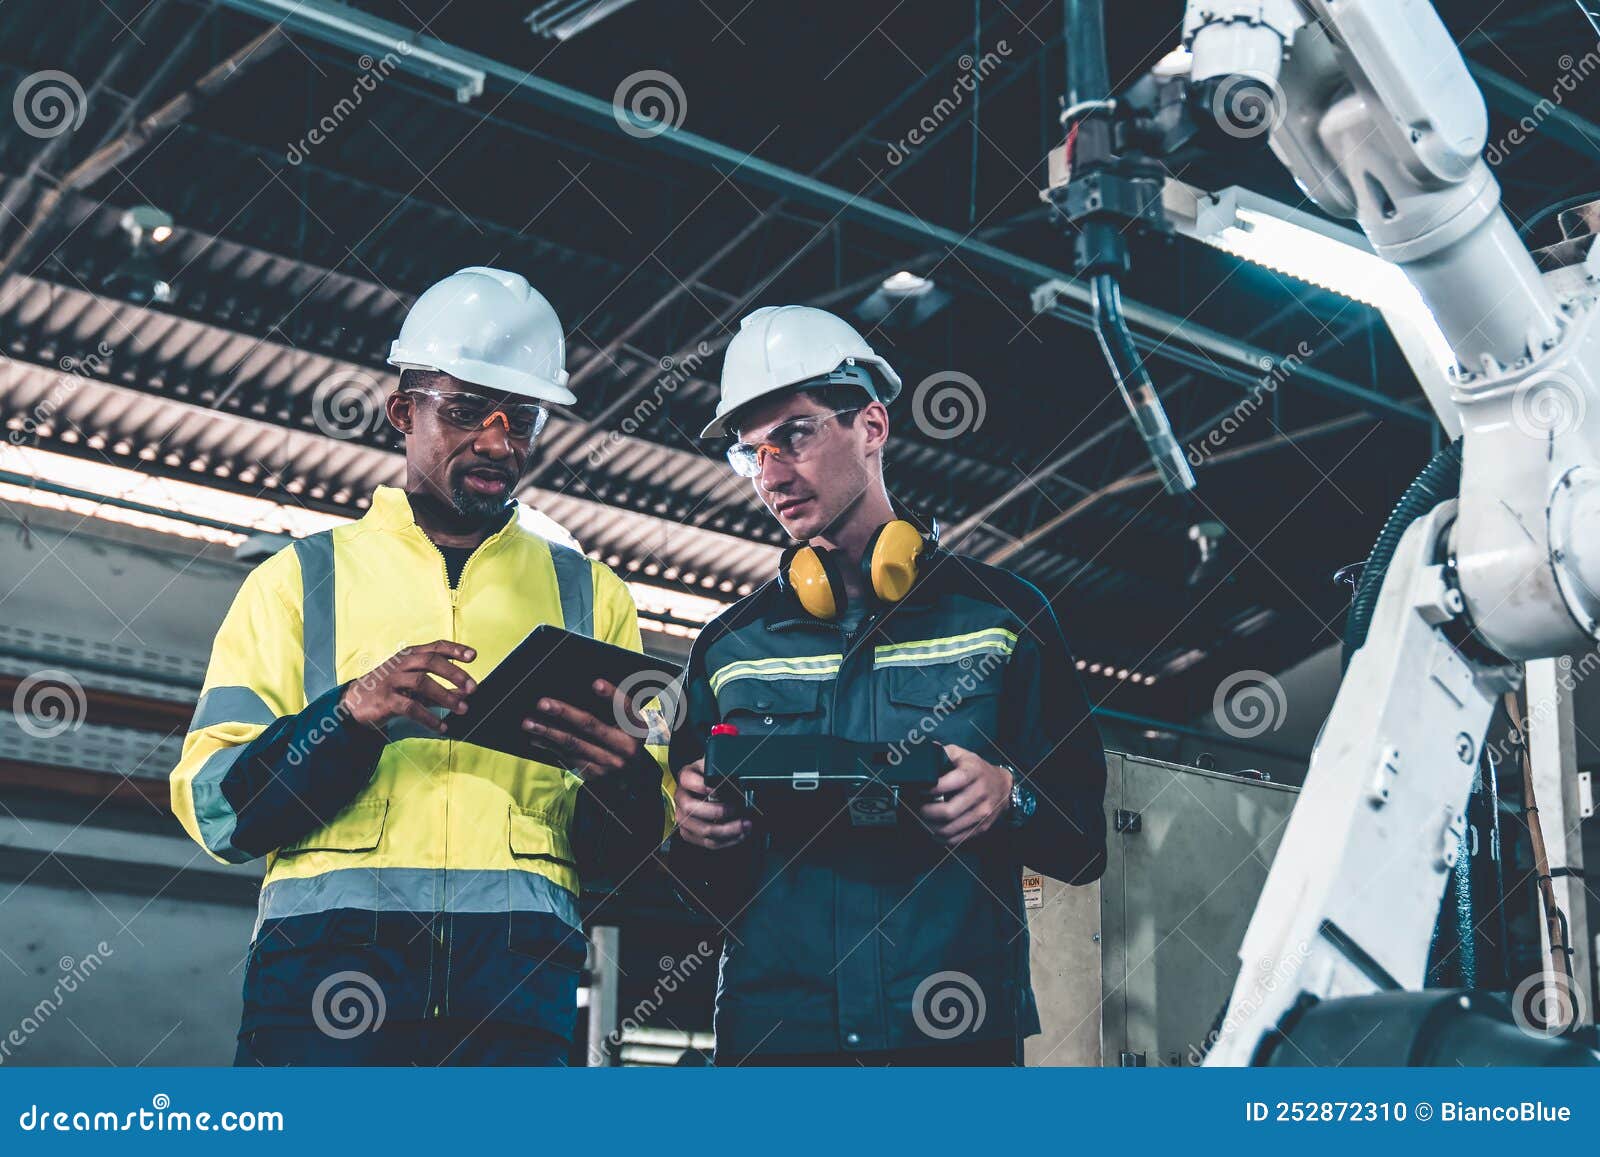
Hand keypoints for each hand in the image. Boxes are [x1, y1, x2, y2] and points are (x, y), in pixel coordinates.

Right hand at [340, 640, 476, 734]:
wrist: (355, 702)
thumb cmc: (391, 690)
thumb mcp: (415, 687)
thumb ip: (440, 689)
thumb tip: (465, 694)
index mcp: (410, 655)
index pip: (436, 646)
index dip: (455, 649)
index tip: (473, 656)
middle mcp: (402, 664)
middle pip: (431, 662)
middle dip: (455, 673)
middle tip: (473, 687)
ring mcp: (392, 680)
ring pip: (422, 682)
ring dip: (445, 696)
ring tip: (462, 709)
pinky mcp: (386, 700)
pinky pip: (411, 707)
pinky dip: (429, 718)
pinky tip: (441, 727)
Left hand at [521, 678, 658, 780]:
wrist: (634, 779)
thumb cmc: (626, 739)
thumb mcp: (630, 725)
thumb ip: (614, 708)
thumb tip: (580, 688)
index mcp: (636, 727)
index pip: (624, 707)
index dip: (611, 695)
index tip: (595, 683)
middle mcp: (625, 746)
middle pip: (590, 725)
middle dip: (564, 712)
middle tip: (543, 703)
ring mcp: (608, 763)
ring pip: (573, 743)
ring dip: (548, 732)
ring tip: (529, 722)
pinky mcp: (593, 774)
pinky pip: (567, 757)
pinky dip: (550, 746)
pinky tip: (536, 738)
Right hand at [673, 759, 751, 849]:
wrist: (707, 787)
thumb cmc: (713, 776)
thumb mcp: (715, 765)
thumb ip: (721, 768)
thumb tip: (734, 775)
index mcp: (685, 777)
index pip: (689, 781)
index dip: (704, 787)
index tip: (722, 790)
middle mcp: (681, 797)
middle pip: (692, 809)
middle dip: (718, 812)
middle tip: (737, 808)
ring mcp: (683, 817)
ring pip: (702, 830)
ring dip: (727, 830)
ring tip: (744, 825)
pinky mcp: (689, 832)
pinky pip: (707, 842)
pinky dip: (726, 841)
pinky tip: (739, 834)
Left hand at [915, 744, 1011, 846]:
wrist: (1002, 786)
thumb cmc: (977, 769)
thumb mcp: (962, 755)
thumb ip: (942, 752)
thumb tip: (924, 753)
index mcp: (974, 772)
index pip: (953, 782)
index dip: (933, 788)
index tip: (919, 789)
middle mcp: (980, 793)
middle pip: (949, 811)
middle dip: (926, 812)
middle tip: (917, 807)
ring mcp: (982, 813)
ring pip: (950, 828)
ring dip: (930, 826)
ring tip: (922, 819)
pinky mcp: (982, 827)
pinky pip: (957, 839)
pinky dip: (941, 837)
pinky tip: (933, 829)